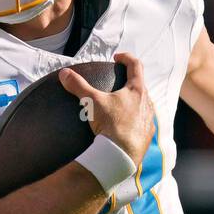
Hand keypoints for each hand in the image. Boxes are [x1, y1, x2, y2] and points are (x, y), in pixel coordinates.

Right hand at [58, 52, 154, 166]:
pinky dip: (135, 121)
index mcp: (136, 90)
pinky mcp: (148, 135)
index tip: (117, 58)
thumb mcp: (91, 102)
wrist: (121, 155)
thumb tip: (64, 73)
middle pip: (140, 86)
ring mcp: (149, 120)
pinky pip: (143, 124)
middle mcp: (147, 103)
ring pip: (144, 105)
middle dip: (130, 82)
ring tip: (122, 106)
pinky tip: (125, 126)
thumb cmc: (110, 125)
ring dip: (134, 102)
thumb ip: (78, 86)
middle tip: (119, 83)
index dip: (126, 58)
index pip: (135, 65)